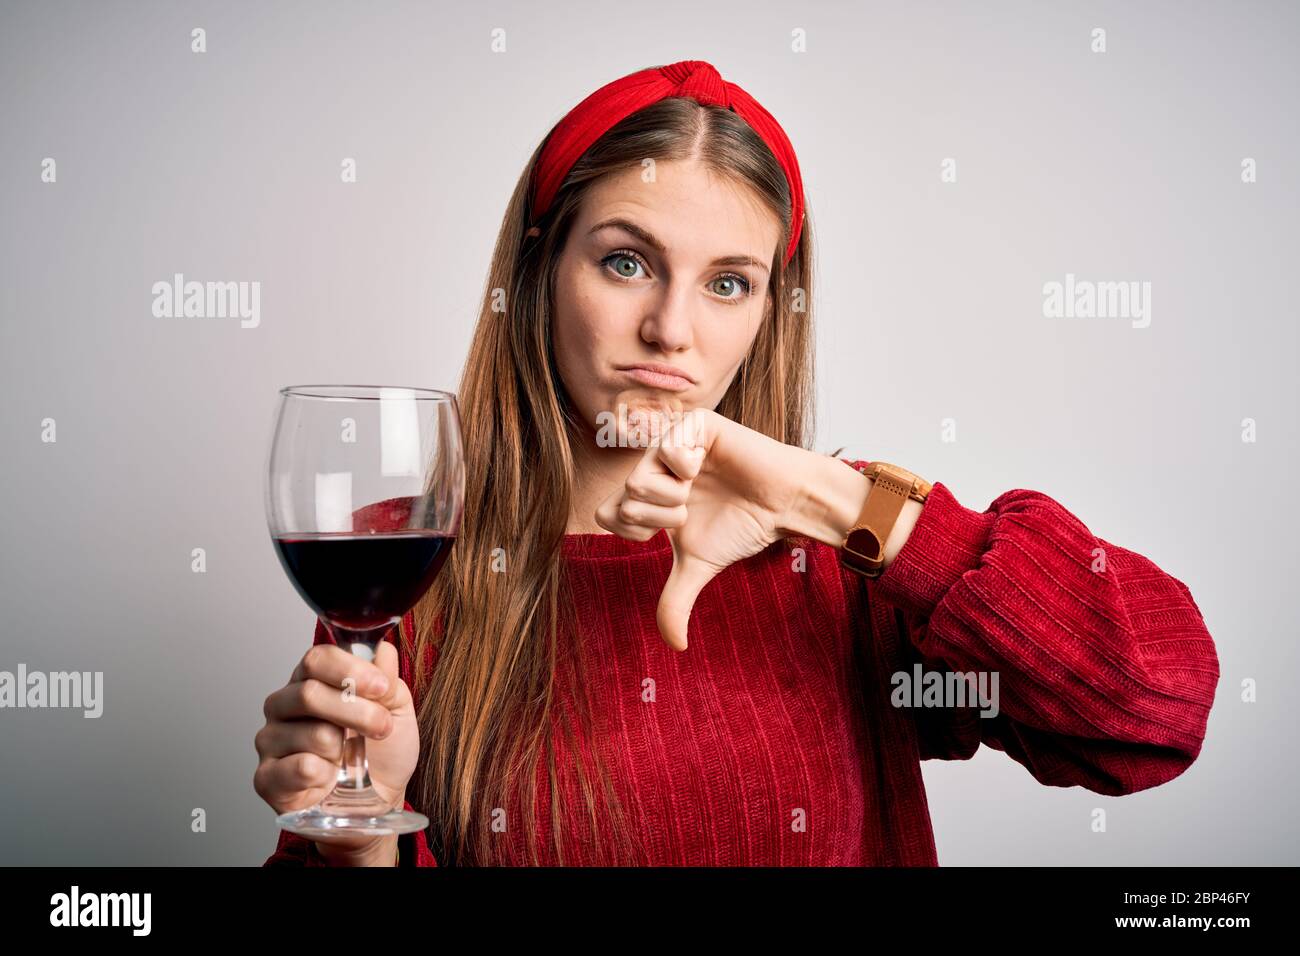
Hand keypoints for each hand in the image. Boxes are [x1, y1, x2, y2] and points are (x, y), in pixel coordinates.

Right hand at [253, 638, 418, 862]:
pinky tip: (330, 777)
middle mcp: (284, 706)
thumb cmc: (382, 753)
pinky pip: (299, 767)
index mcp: (311, 680)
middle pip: (309, 693)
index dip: (350, 670)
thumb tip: (383, 650)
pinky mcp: (266, 777)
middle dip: (357, 712)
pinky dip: (326, 774)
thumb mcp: (397, 712)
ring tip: (352, 759)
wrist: (379, 801)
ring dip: (347, 749)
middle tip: (381, 727)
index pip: (317, 659)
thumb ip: (388, 681)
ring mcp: (271, 740)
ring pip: (312, 733)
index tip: (381, 688)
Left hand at [594, 408, 810, 650]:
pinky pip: (668, 446)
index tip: (668, 531)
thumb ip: (676, 601)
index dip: (636, 530)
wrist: (782, 504)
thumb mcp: (699, 565)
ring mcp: (671, 443)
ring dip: (674, 496)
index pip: (607, 513)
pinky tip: (705, 465)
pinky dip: (687, 465)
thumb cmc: (741, 526)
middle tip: (689, 509)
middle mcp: (653, 466)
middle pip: (622, 498)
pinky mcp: (695, 424)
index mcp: (647, 494)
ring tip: (697, 489)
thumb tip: (675, 647)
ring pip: (638, 478)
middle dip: (661, 517)